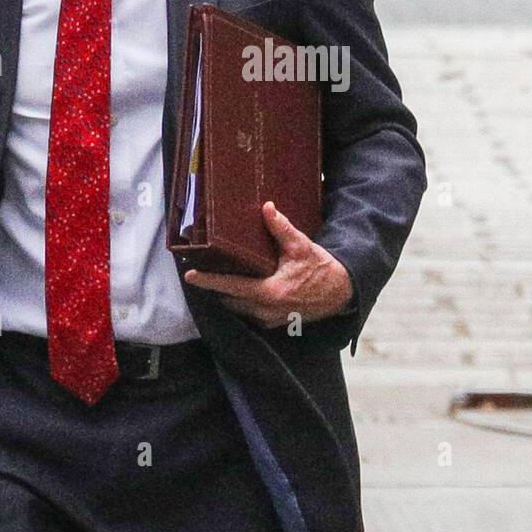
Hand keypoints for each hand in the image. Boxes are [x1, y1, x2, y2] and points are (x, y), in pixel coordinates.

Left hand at [184, 201, 354, 330]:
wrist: (341, 292)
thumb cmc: (320, 269)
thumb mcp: (301, 246)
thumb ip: (281, 228)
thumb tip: (267, 207)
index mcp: (270, 292)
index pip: (231, 287)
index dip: (209, 281)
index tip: (190, 276)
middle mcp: (266, 310)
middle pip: (229, 300)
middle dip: (216, 288)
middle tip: (203, 271)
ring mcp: (270, 320)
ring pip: (239, 309)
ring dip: (229, 296)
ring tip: (219, 278)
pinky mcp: (275, 324)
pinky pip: (250, 314)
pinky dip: (243, 302)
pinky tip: (241, 289)